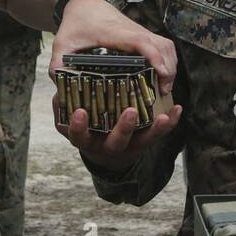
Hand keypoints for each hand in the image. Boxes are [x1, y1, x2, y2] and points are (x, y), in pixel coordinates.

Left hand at [49, 0, 177, 93]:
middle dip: (168, 68)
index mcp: (115, 33)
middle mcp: (133, 31)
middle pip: (161, 45)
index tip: (160, 74)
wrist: (84, 3)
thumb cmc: (75, 24)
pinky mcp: (143, 34)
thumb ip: (57, 63)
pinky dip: (168, 59)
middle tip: (163, 91)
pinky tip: (163, 76)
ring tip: (165, 87)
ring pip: (166, 44)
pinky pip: (163, 44)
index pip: (141, 42)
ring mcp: (140, 31)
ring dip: (171, 64)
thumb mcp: (62, 43)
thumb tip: (58, 81)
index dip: (154, 57)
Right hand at [55, 93, 182, 170]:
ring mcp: (128, 146)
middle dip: (124, 128)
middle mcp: (107, 146)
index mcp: (86, 141)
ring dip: (153, 129)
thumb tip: (58, 79)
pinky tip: (176, 109)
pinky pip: (158, 134)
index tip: (80, 112)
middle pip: (117, 141)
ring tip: (162, 115)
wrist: (105, 155)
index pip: (80, 136)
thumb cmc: (86, 128)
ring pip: (142, 140)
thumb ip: (63, 104)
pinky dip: (169, 123)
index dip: (79, 127)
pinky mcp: (144, 142)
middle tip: (130, 112)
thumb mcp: (69, 120)